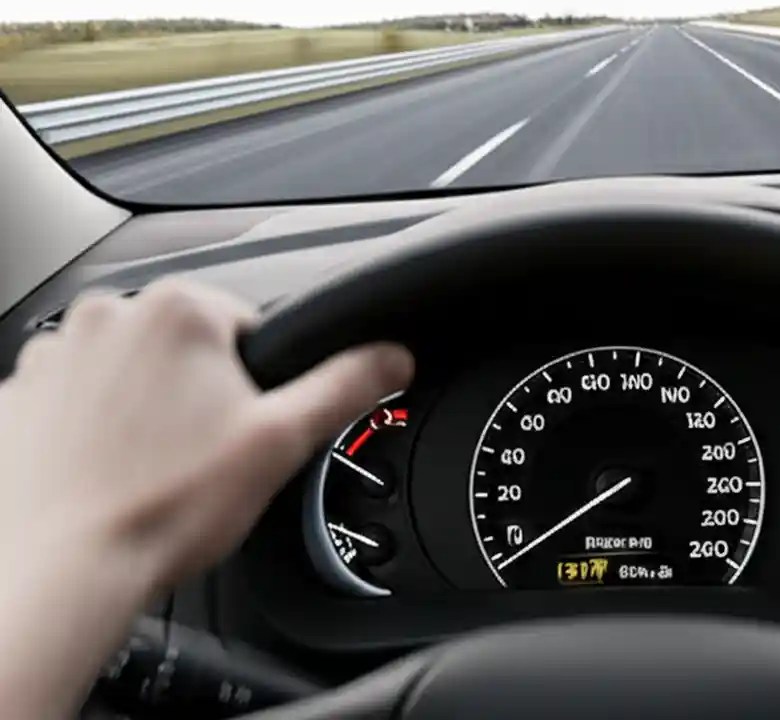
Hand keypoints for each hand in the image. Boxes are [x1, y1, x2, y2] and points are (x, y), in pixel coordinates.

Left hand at [0, 280, 411, 716]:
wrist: (59, 571)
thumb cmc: (162, 508)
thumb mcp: (281, 443)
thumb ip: (345, 388)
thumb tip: (393, 357)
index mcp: (180, 310)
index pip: (246, 326)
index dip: (258, 384)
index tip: (242, 429)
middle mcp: (106, 316)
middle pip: (184, 349)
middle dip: (199, 395)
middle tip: (201, 457)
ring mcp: (50, 356)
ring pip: (126, 374)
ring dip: (142, 410)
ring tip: (151, 472)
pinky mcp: (13, 397)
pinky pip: (69, 404)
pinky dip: (88, 433)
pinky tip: (105, 476)